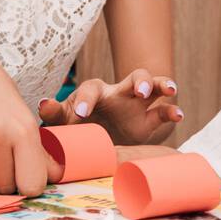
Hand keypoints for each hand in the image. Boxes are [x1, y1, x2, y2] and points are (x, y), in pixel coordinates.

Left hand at [38, 69, 182, 144]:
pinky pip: (162, 112)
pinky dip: (172, 111)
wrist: (96, 142)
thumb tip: (41, 104)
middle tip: (140, 91)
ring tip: (170, 90)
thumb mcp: (64, 121)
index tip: (80, 114)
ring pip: (154, 86)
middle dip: (139, 80)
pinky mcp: (147, 120)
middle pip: (133, 77)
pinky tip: (179, 115)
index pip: (92, 89)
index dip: (86, 100)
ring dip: (161, 85)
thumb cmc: (77, 126)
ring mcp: (136, 105)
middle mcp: (119, 93)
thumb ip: (54, 113)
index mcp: (95, 93)